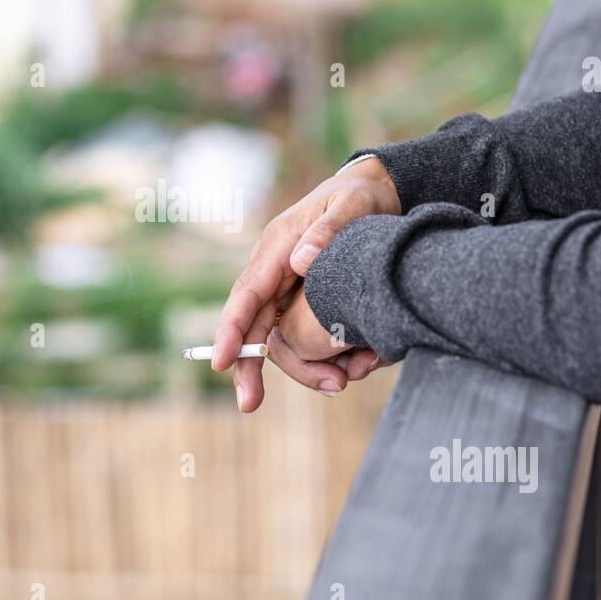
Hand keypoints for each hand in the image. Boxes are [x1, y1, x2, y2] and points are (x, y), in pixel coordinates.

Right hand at [212, 156, 399, 411]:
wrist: (381, 194)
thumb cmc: (361, 195)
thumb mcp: (352, 205)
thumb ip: (328, 229)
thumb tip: (300, 262)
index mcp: (276, 249)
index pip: (246, 295)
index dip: (230, 330)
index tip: (219, 363)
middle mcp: (276, 273)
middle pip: (254, 327)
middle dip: (250, 368)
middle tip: (250, 405)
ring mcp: (291, 290)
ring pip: (283, 341)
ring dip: (306, 368)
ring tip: (341, 383)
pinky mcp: (309, 302)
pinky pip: (309, 339)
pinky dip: (327, 358)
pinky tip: (356, 367)